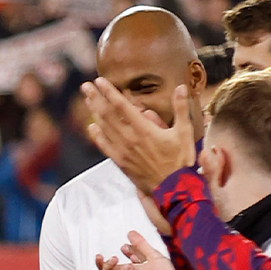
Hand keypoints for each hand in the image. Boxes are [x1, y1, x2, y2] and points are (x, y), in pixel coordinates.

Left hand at [80, 78, 199, 194]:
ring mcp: (122, 151)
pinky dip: (97, 135)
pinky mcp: (120, 162)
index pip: (121, 106)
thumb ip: (181, 109)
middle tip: (85, 86)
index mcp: (144, 129)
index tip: (99, 81)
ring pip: (104, 128)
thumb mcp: (184, 132)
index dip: (109, 92)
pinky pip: (104, 146)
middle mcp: (129, 139)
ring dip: (94, 113)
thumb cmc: (180, 160)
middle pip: (107, 115)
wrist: (172, 188)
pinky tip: (91, 127)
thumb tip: (181, 87)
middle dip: (95, 98)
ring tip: (87, 99)